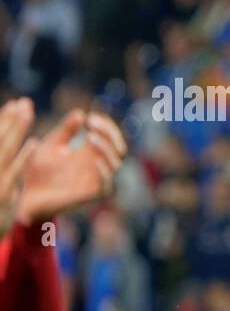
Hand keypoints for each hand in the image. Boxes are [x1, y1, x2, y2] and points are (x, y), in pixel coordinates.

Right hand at [0, 98, 36, 237]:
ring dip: (16, 129)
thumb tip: (16, 150)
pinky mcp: (2, 193)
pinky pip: (14, 172)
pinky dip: (24, 156)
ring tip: (27, 111)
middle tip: (24, 102)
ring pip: (4, 149)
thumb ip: (6, 165)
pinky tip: (36, 143)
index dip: (2, 121)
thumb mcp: (2, 187)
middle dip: (10, 119)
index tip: (14, 105)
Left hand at [17, 108, 126, 224]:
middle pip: (120, 147)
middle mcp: (98, 165)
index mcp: (91, 152)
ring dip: (107, 148)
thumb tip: (81, 113)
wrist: (28, 197)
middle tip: (93, 123)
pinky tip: (95, 161)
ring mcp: (98, 180)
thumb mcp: (52, 145)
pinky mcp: (93, 195)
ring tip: (90, 137)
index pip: (111, 136)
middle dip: (110, 133)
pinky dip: (105, 172)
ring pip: (117, 163)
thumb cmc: (39, 171)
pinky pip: (108, 185)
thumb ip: (66, 131)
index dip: (106, 125)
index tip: (91, 117)